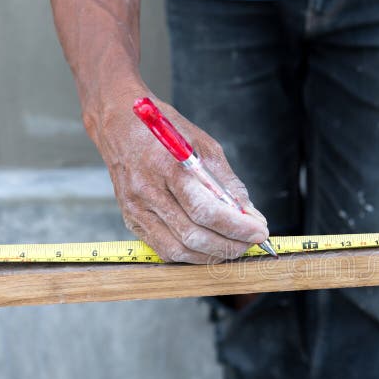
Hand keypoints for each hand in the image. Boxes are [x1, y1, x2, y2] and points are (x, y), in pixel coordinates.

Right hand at [83, 87, 268, 263]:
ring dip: (212, 254)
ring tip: (234, 247)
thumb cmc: (165, 130)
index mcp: (168, 167)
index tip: (259, 232)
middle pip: (193, 235)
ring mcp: (135, 208)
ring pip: (178, 249)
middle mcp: (147, 191)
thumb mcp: (204, 145)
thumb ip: (227, 182)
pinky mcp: (130, 219)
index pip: (205, 210)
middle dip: (229, 244)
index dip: (236, 227)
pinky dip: (191, 254)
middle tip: (251, 242)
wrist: (119, 124)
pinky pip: (163, 249)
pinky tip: (209, 247)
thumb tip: (250, 214)